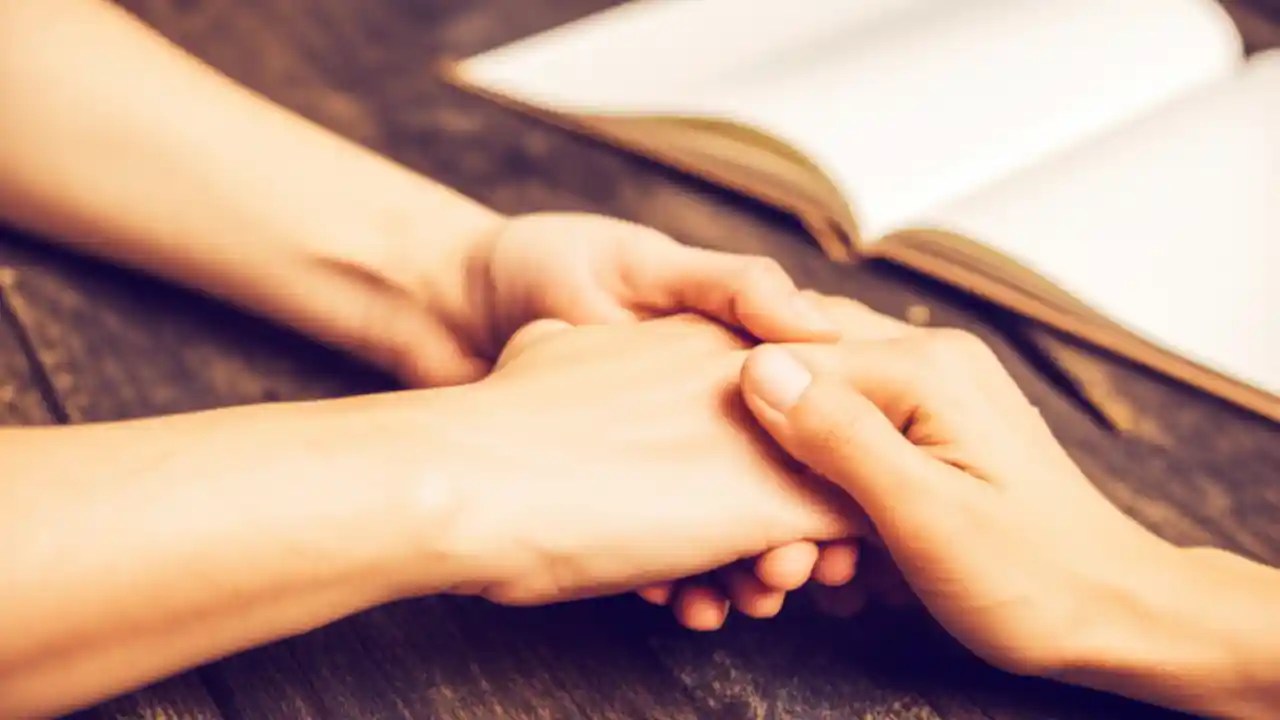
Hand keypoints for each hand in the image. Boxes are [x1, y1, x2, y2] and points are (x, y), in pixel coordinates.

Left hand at [363, 211, 848, 624]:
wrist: (445, 317)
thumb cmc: (544, 267)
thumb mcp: (642, 263)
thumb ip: (731, 287)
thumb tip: (820, 322)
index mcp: (729, 353)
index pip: (812, 413)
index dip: (838, 463)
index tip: (852, 514)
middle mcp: (705, 407)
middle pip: (775, 486)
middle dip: (791, 536)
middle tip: (789, 573)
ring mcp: (661, 453)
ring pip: (722, 525)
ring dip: (740, 567)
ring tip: (741, 597)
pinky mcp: (612, 488)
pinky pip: (656, 544)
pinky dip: (673, 575)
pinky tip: (679, 600)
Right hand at [739, 327, 1181, 676]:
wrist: (1115, 614)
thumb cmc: (1030, 577)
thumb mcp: (924, 515)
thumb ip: (840, 436)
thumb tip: (757, 367)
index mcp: (926, 365)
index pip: (790, 359)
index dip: (754, 433)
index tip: (757, 523)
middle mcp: (930, 358)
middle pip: (804, 381)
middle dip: (780, 466)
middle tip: (793, 555)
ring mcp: (937, 391)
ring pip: (825, 418)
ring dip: (811, 496)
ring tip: (834, 568)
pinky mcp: (938, 426)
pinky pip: (857, 443)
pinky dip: (843, 501)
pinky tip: (859, 559)